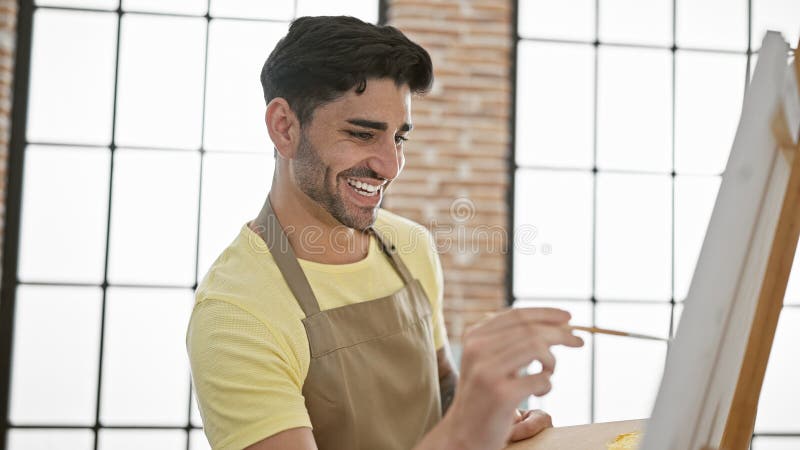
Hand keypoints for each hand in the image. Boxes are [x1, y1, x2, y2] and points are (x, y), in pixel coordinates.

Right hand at [441, 308, 582, 449]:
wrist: (462, 434)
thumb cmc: (484, 396)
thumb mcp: (488, 361)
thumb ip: (509, 341)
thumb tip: (555, 323)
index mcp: (474, 337)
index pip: (517, 315)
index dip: (546, 314)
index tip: (568, 317)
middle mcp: (477, 349)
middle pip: (531, 330)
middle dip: (561, 334)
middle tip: (579, 342)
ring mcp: (488, 371)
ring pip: (537, 348)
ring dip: (552, 362)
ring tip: (548, 374)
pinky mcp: (501, 394)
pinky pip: (542, 379)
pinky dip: (547, 385)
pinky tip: (538, 393)